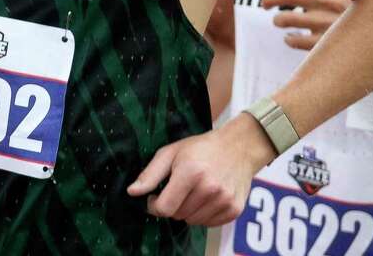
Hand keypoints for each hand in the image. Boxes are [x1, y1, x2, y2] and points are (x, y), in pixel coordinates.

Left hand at [127, 114, 273, 225]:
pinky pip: (208, 224)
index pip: (164, 208)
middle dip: (173, 204)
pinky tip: (208, 197)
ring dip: (189, 210)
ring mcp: (223, 200)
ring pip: (192, 221)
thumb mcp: (172, 152)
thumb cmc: (202, 148)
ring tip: (196, 190)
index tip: (155, 197)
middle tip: (181, 187)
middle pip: (177, 215)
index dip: (154, 205)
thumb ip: (150, 173)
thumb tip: (132, 192)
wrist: (239, 147)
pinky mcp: (234, 209)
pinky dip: (204, 214)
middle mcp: (209, 188)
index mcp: (191, 172)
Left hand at [260, 0, 349, 49]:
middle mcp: (336, 3)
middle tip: (265, 2)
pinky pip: (296, 41)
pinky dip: (288, 39)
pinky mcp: (331, 48)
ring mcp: (333, 26)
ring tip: (277, 20)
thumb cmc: (369, 8)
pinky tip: (289, 38)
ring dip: (278, 19)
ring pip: (288, 18)